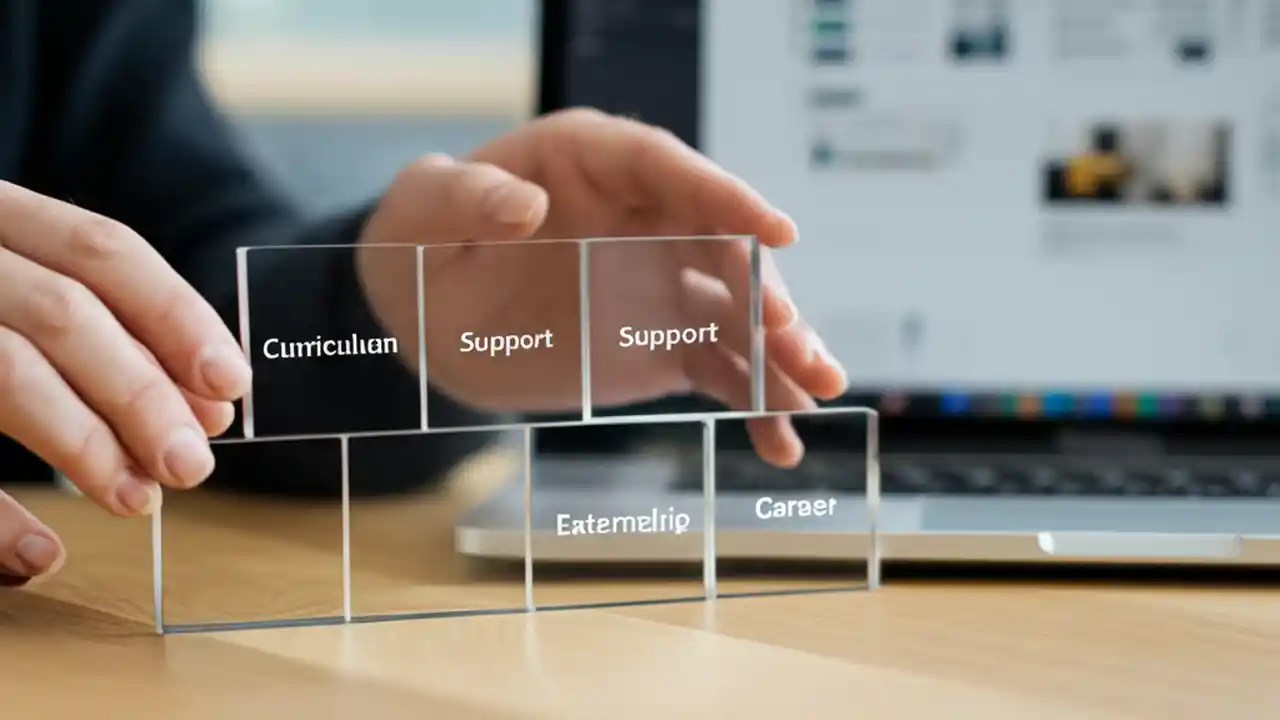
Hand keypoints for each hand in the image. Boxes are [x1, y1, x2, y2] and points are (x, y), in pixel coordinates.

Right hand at [0, 181, 250, 583]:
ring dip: (81, 441)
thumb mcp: (7, 286)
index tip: (230, 386)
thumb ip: (92, 331)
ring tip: (139, 498)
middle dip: (141, 392)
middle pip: (62, 312)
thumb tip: (204, 406)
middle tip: (195, 465)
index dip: (177, 317)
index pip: (102, 249)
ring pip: (2, 367)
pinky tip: (38, 554)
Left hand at [359, 109, 846, 466]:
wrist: (422, 320)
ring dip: (779, 351)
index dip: (726, 198)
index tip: (776, 231)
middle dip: (763, 289)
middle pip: (721, 245)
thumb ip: (465, 198)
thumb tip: (523, 207)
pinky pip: (718, 369)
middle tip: (791, 334)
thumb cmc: (421, 240)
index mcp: (593, 161)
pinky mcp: (660, 344)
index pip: (669, 170)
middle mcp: (644, 216)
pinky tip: (779, 441)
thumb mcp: (422, 209)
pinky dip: (751, 402)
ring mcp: (659, 283)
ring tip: (817, 392)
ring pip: (736, 311)